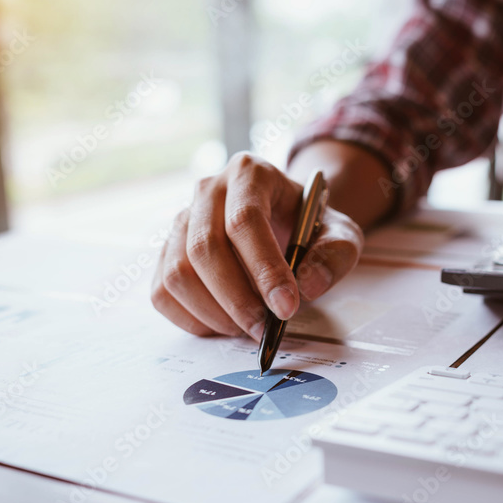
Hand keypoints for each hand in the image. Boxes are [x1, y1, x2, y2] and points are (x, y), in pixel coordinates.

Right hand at [151, 152, 363, 338]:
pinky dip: (191, 318)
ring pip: (177, 273)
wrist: (287, 220)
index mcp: (250, 173)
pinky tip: (224, 324)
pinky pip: (162, 292)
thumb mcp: (340, 232)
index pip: (245, 220)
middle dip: (236, 299)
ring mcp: (181, 220)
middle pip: (204, 248)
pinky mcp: (167, 251)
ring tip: (247, 328)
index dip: (264, 269)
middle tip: (264, 329)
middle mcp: (207, 190)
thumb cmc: (310, 225)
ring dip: (213, 313)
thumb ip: (334, 254)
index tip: (286, 307)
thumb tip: (309, 285)